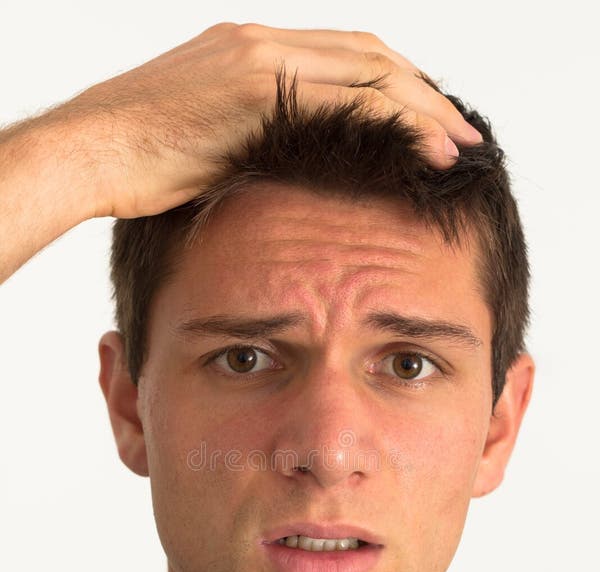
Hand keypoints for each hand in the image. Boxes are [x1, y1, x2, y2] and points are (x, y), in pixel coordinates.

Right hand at [60, 22, 482, 219]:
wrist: (88, 151)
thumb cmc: (136, 159)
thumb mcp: (205, 142)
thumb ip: (252, 140)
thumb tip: (286, 171)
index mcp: (251, 53)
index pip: (344, 59)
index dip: (394, 88)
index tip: (425, 124)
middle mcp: (262, 44)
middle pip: (369, 56)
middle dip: (422, 95)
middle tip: (460, 134)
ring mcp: (259, 59)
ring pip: (369, 70)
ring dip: (422, 108)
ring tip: (458, 145)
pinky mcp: (255, 86)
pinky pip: (344, 98)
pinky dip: (393, 120)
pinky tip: (425, 147)